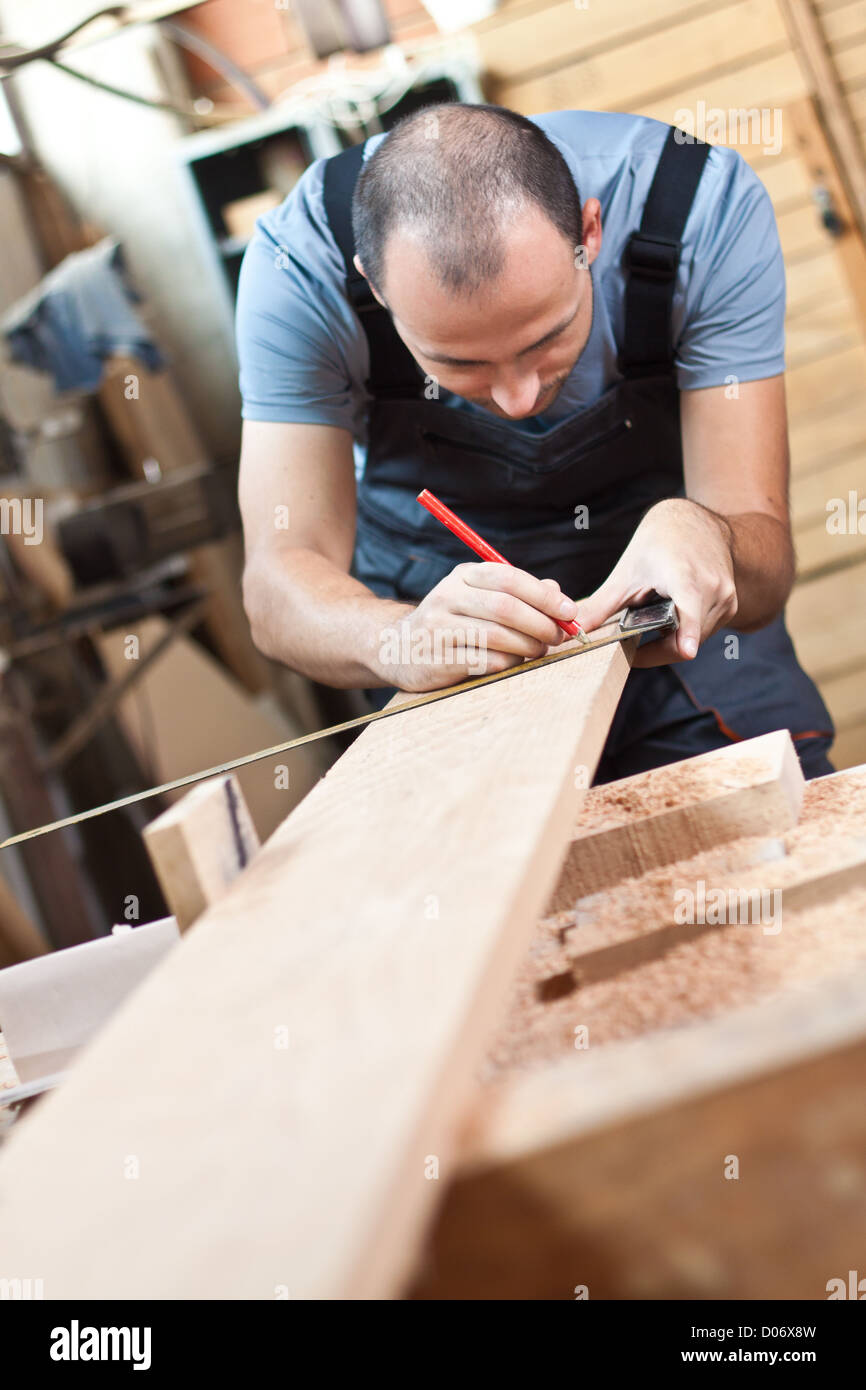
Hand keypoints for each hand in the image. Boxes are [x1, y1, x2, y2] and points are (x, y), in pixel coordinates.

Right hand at [380, 563, 578, 690]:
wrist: (399, 648)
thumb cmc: (452, 622)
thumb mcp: (478, 598)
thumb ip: (516, 593)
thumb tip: (556, 591)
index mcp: (462, 576)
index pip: (508, 578)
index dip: (544, 595)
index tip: (570, 611)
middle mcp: (447, 597)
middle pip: (505, 607)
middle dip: (541, 623)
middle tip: (558, 635)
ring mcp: (439, 628)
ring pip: (497, 636)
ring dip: (528, 646)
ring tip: (539, 650)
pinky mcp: (438, 659)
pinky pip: (485, 661)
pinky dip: (509, 663)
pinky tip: (513, 662)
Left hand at [573, 498, 737, 667]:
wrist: (695, 523)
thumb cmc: (659, 543)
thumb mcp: (626, 573)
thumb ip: (600, 607)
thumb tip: (573, 632)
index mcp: (685, 576)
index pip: (690, 608)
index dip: (688, 632)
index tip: (686, 651)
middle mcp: (712, 588)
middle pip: (683, 640)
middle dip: (655, 648)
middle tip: (631, 644)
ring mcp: (726, 599)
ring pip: (692, 641)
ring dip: (669, 641)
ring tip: (653, 618)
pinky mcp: (731, 607)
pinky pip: (703, 634)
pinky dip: (684, 633)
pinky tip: (670, 615)